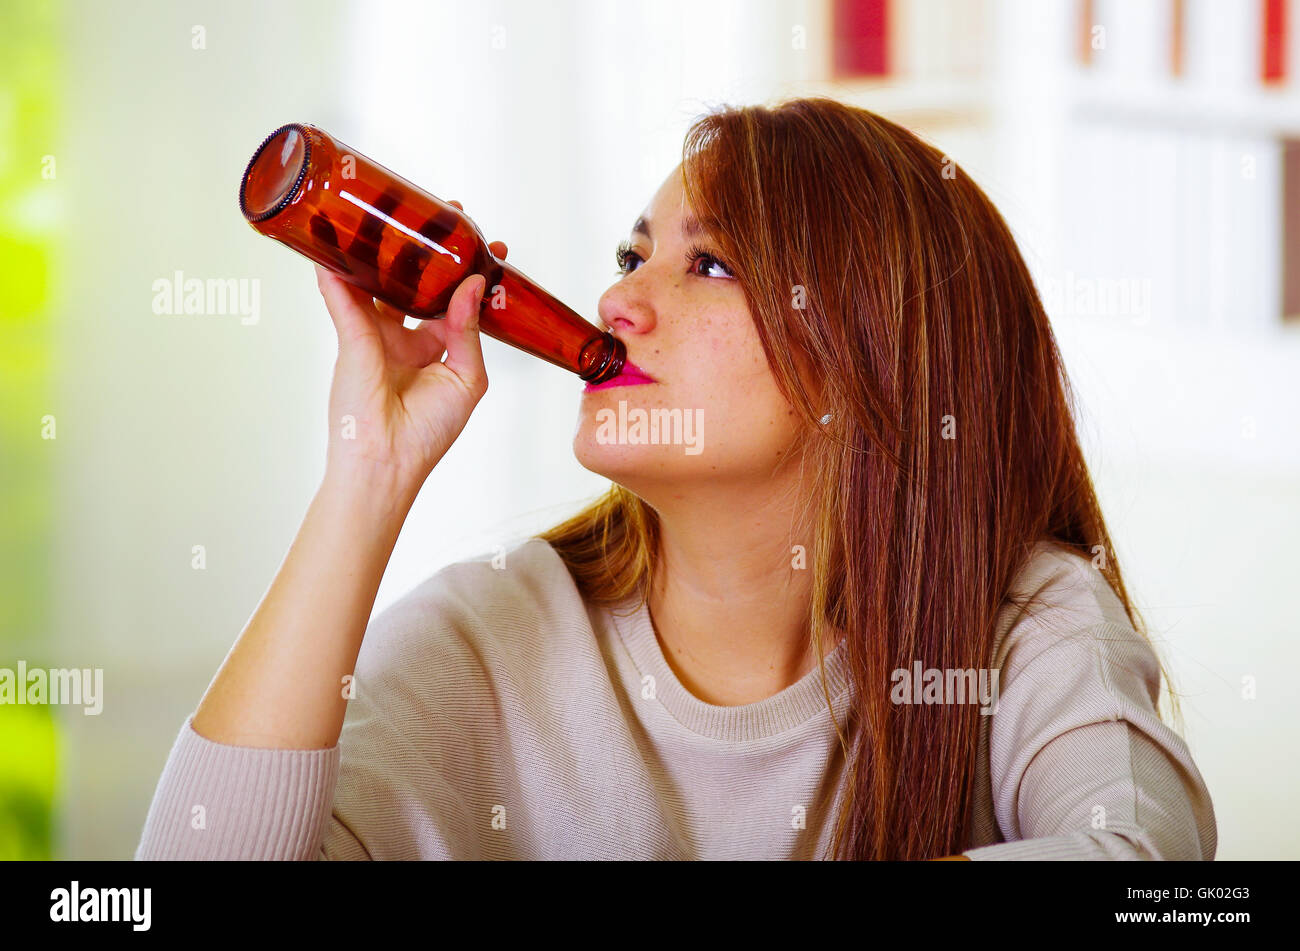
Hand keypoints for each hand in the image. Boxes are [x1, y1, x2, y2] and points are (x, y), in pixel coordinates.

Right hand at [316, 199, 508, 490]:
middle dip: (427, 248)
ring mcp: (377, 334)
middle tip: (444, 213)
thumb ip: (468, 330)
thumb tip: (473, 286)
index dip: (469, 272)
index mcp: (438, 349)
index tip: (489, 244)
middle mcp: (406, 337)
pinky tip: (333, 243)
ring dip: (383, 248)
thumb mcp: (466, 377)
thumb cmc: (428, 431)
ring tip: (395, 211)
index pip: (454, 300)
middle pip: (416, 282)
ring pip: (379, 282)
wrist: (387, 460)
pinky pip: (344, 296)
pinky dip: (338, 271)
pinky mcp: (351, 336)